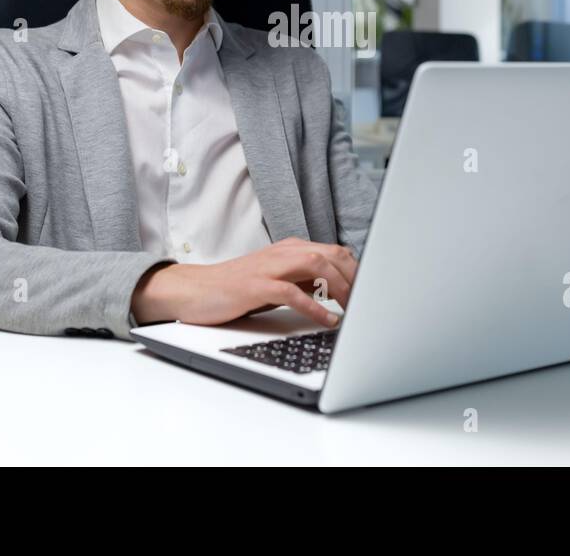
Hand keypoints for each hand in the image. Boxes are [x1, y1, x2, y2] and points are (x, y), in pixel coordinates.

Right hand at [131, 237, 357, 327]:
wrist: (196, 290)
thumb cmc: (238, 288)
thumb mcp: (278, 281)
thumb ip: (306, 282)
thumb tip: (340, 292)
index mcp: (291, 249)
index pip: (336, 252)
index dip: (359, 271)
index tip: (373, 292)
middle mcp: (283, 253)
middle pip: (332, 254)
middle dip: (356, 278)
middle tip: (368, 303)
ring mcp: (269, 267)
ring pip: (317, 264)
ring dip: (341, 287)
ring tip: (354, 308)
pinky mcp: (255, 285)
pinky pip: (291, 291)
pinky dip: (314, 305)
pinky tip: (327, 319)